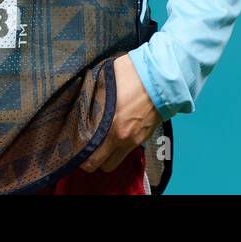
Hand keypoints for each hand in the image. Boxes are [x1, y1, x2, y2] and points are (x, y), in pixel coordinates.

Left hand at [80, 54, 160, 173]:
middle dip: (95, 160)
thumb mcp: (103, 82)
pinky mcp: (147, 136)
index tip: (78, 150)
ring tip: (104, 141)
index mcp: (111, 129)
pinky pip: (130, 149)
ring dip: (110, 155)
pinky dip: (122, 146)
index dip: (82, 159)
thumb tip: (79, 102)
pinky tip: (119, 130)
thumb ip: (91, 97)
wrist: (162, 76)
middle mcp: (125, 139)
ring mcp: (137, 139)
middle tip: (89, 147)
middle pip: (105, 166)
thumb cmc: (132, 75)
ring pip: (119, 160)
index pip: (92, 160)